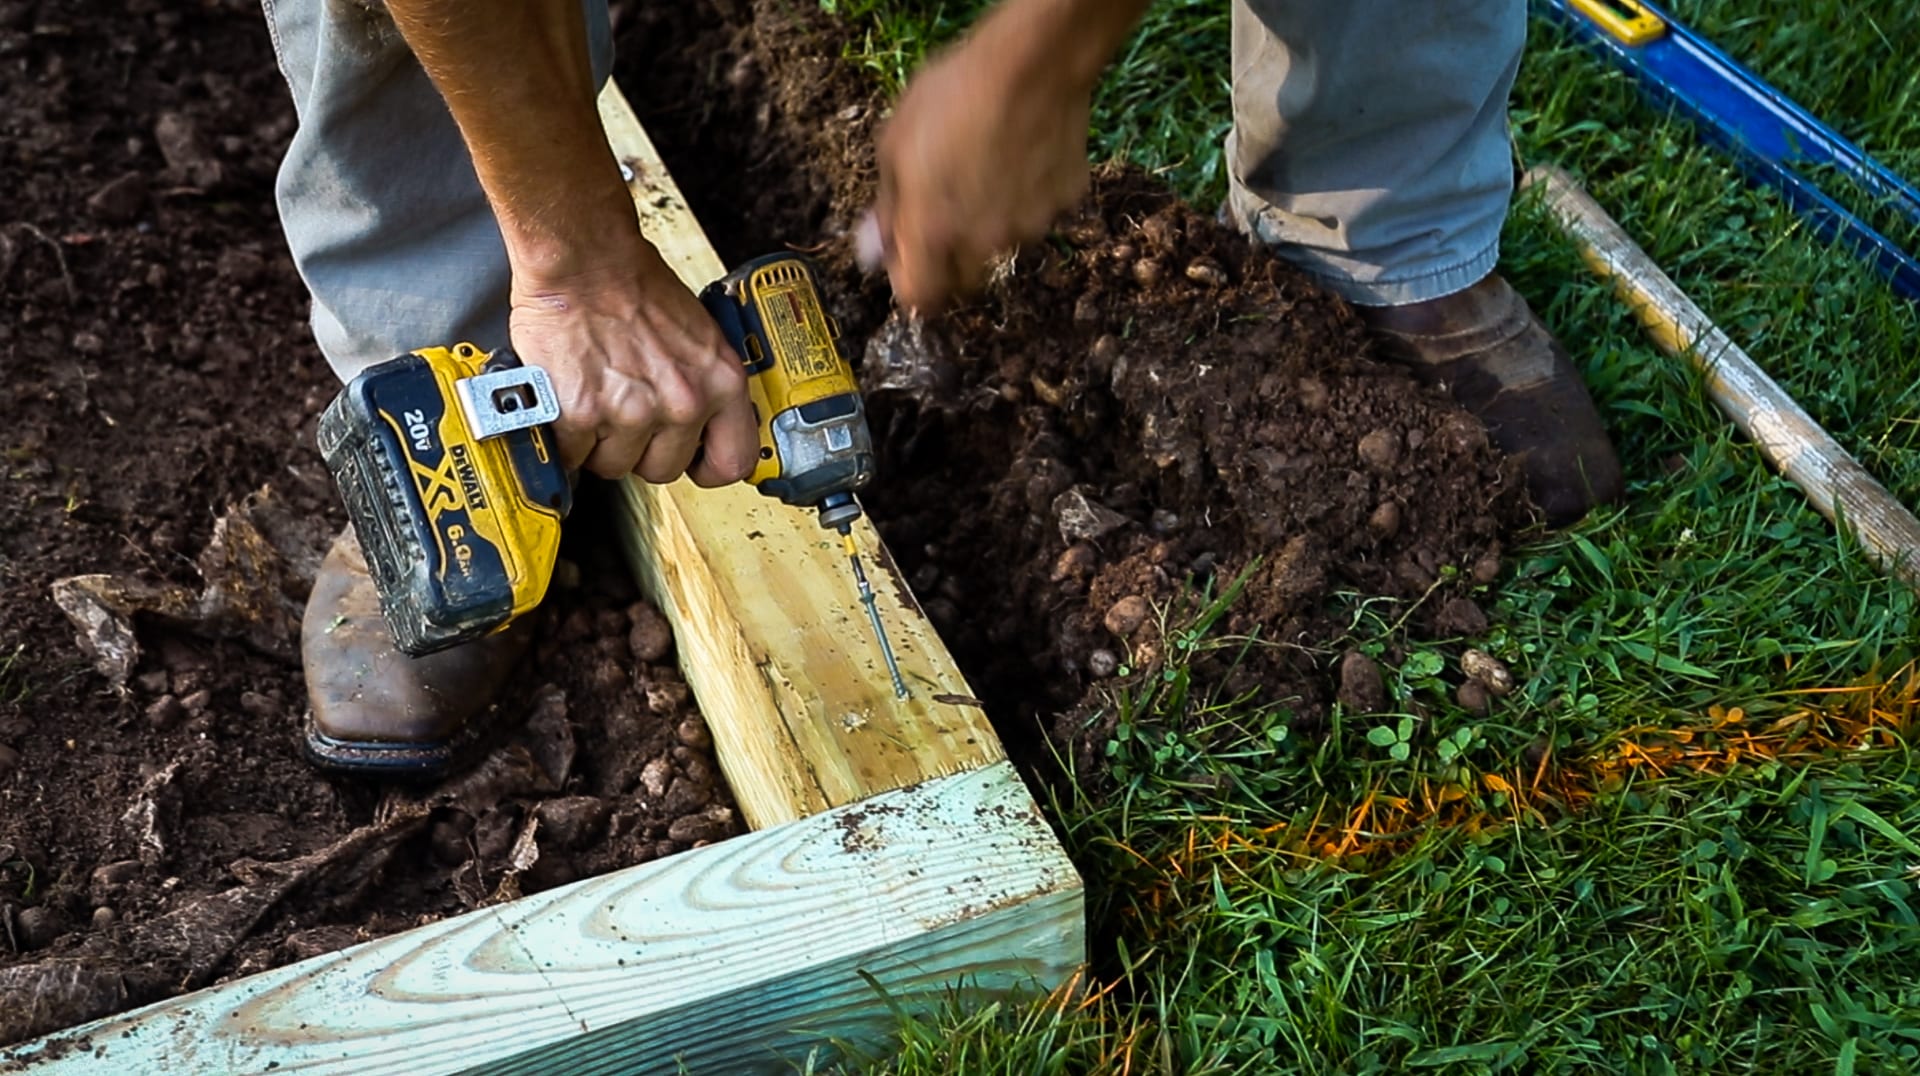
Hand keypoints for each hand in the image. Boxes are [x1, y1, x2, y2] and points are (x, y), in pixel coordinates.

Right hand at [508, 240, 756, 486]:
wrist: (585, 259)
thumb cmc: (636, 287)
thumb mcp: (700, 337)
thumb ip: (706, 386)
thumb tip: (702, 428)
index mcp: (722, 383)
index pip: (733, 462)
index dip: (706, 466)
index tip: (690, 459)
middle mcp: (683, 402)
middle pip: (663, 470)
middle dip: (641, 448)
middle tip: (625, 410)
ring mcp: (632, 411)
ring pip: (614, 465)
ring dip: (600, 442)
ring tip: (596, 395)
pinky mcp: (582, 414)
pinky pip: (573, 454)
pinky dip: (564, 434)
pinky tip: (569, 398)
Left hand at [864, 24, 1092, 311]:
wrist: (1032, 62)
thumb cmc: (952, 96)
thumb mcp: (894, 143)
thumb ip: (886, 208)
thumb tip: (873, 253)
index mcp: (933, 233)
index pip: (919, 300)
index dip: (911, 285)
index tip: (908, 260)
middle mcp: (983, 244)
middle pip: (964, 282)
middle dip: (951, 259)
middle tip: (947, 212)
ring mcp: (1030, 228)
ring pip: (1004, 247)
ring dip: (992, 227)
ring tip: (989, 172)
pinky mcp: (1064, 204)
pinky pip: (1039, 214)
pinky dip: (1028, 199)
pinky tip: (1022, 158)